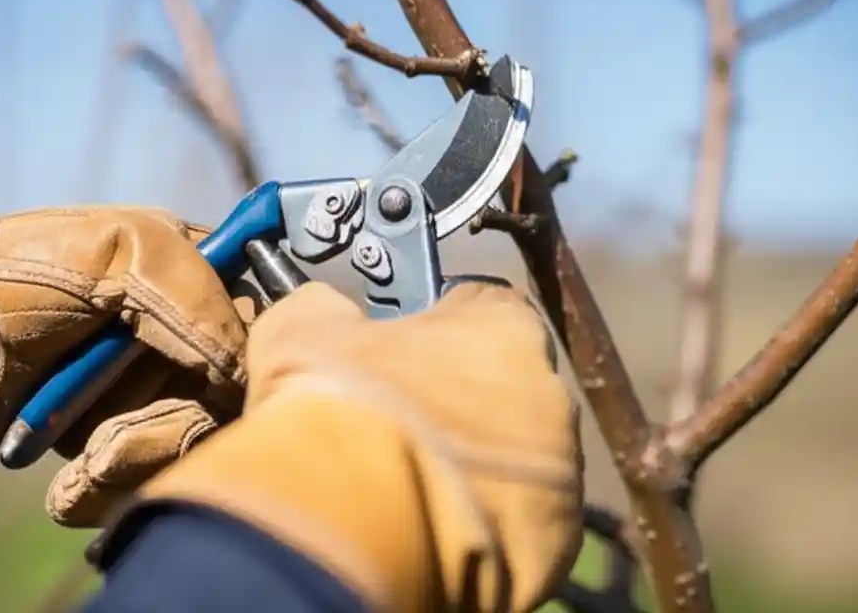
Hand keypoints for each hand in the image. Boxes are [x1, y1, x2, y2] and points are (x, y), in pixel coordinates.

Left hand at [0, 207, 249, 523]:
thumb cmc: (16, 275)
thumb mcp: (116, 251)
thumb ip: (197, 296)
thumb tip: (245, 371)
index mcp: (193, 275)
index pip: (265, 324)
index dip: (252, 362)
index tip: (219, 387)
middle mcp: (181, 338)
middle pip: (232, 402)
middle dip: (173, 428)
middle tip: (116, 439)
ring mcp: (148, 394)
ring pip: (191, 449)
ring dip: (135, 458)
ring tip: (86, 459)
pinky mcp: (113, 442)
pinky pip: (141, 481)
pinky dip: (106, 489)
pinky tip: (71, 485)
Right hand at [100, 282, 582, 610]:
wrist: (342, 531)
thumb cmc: (328, 415)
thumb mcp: (304, 335)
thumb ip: (319, 308)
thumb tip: (313, 304)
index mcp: (499, 331)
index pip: (476, 301)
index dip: (428, 318)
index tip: (394, 345)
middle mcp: (547, 401)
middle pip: (494, 384)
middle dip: (445, 394)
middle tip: (385, 422)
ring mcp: (553, 485)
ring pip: (503, 456)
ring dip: (459, 462)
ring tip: (392, 485)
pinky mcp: (543, 556)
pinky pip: (506, 522)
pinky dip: (469, 523)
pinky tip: (411, 529)